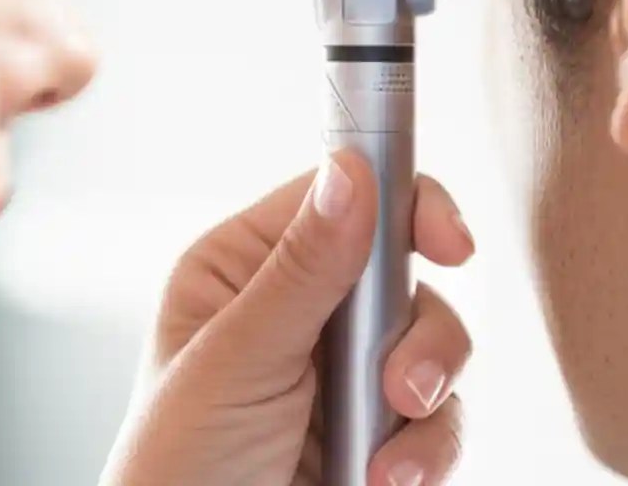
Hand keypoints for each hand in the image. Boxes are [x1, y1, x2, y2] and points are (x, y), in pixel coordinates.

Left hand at [101, 151, 473, 485]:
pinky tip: (386, 481)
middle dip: (419, 336)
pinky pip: (440, 415)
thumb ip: (301, 271)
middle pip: (406, 273)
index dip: (408, 206)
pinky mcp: (376, 427)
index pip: (343, 198)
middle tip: (403, 387)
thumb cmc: (177, 467)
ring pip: (435, 345)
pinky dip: (426, 451)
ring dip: (425, 402)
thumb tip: (351, 172)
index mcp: (246, 267)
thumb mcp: (235, 362)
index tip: (451, 245)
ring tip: (384, 463)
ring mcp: (343, 369)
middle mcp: (300, 307)